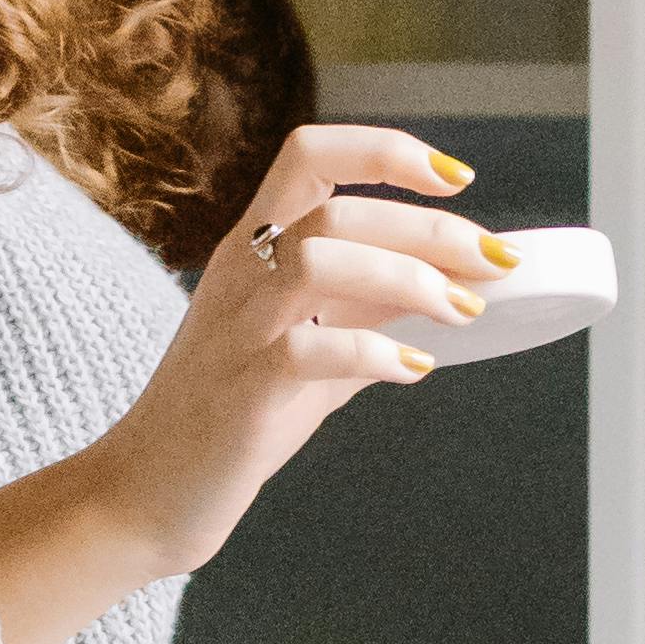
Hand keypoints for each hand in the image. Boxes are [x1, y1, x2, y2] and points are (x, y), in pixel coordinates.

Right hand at [0, 127, 508, 643]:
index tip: (457, 180)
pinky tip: (413, 367)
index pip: (314, 153)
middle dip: (433, 229)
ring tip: (461, 313)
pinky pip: (312, 349)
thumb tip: (450, 274)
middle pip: (339, 207)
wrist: (149, 492)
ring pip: (320, 259)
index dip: (389, 151)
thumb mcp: (308, 338)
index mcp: (253, 245)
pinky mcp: (241, 390)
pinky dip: (377, 352)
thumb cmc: (232, 415)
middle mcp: (241, 272)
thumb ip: (367, 301)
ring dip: (409, 277)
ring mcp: (238, 328)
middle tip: (495, 263)